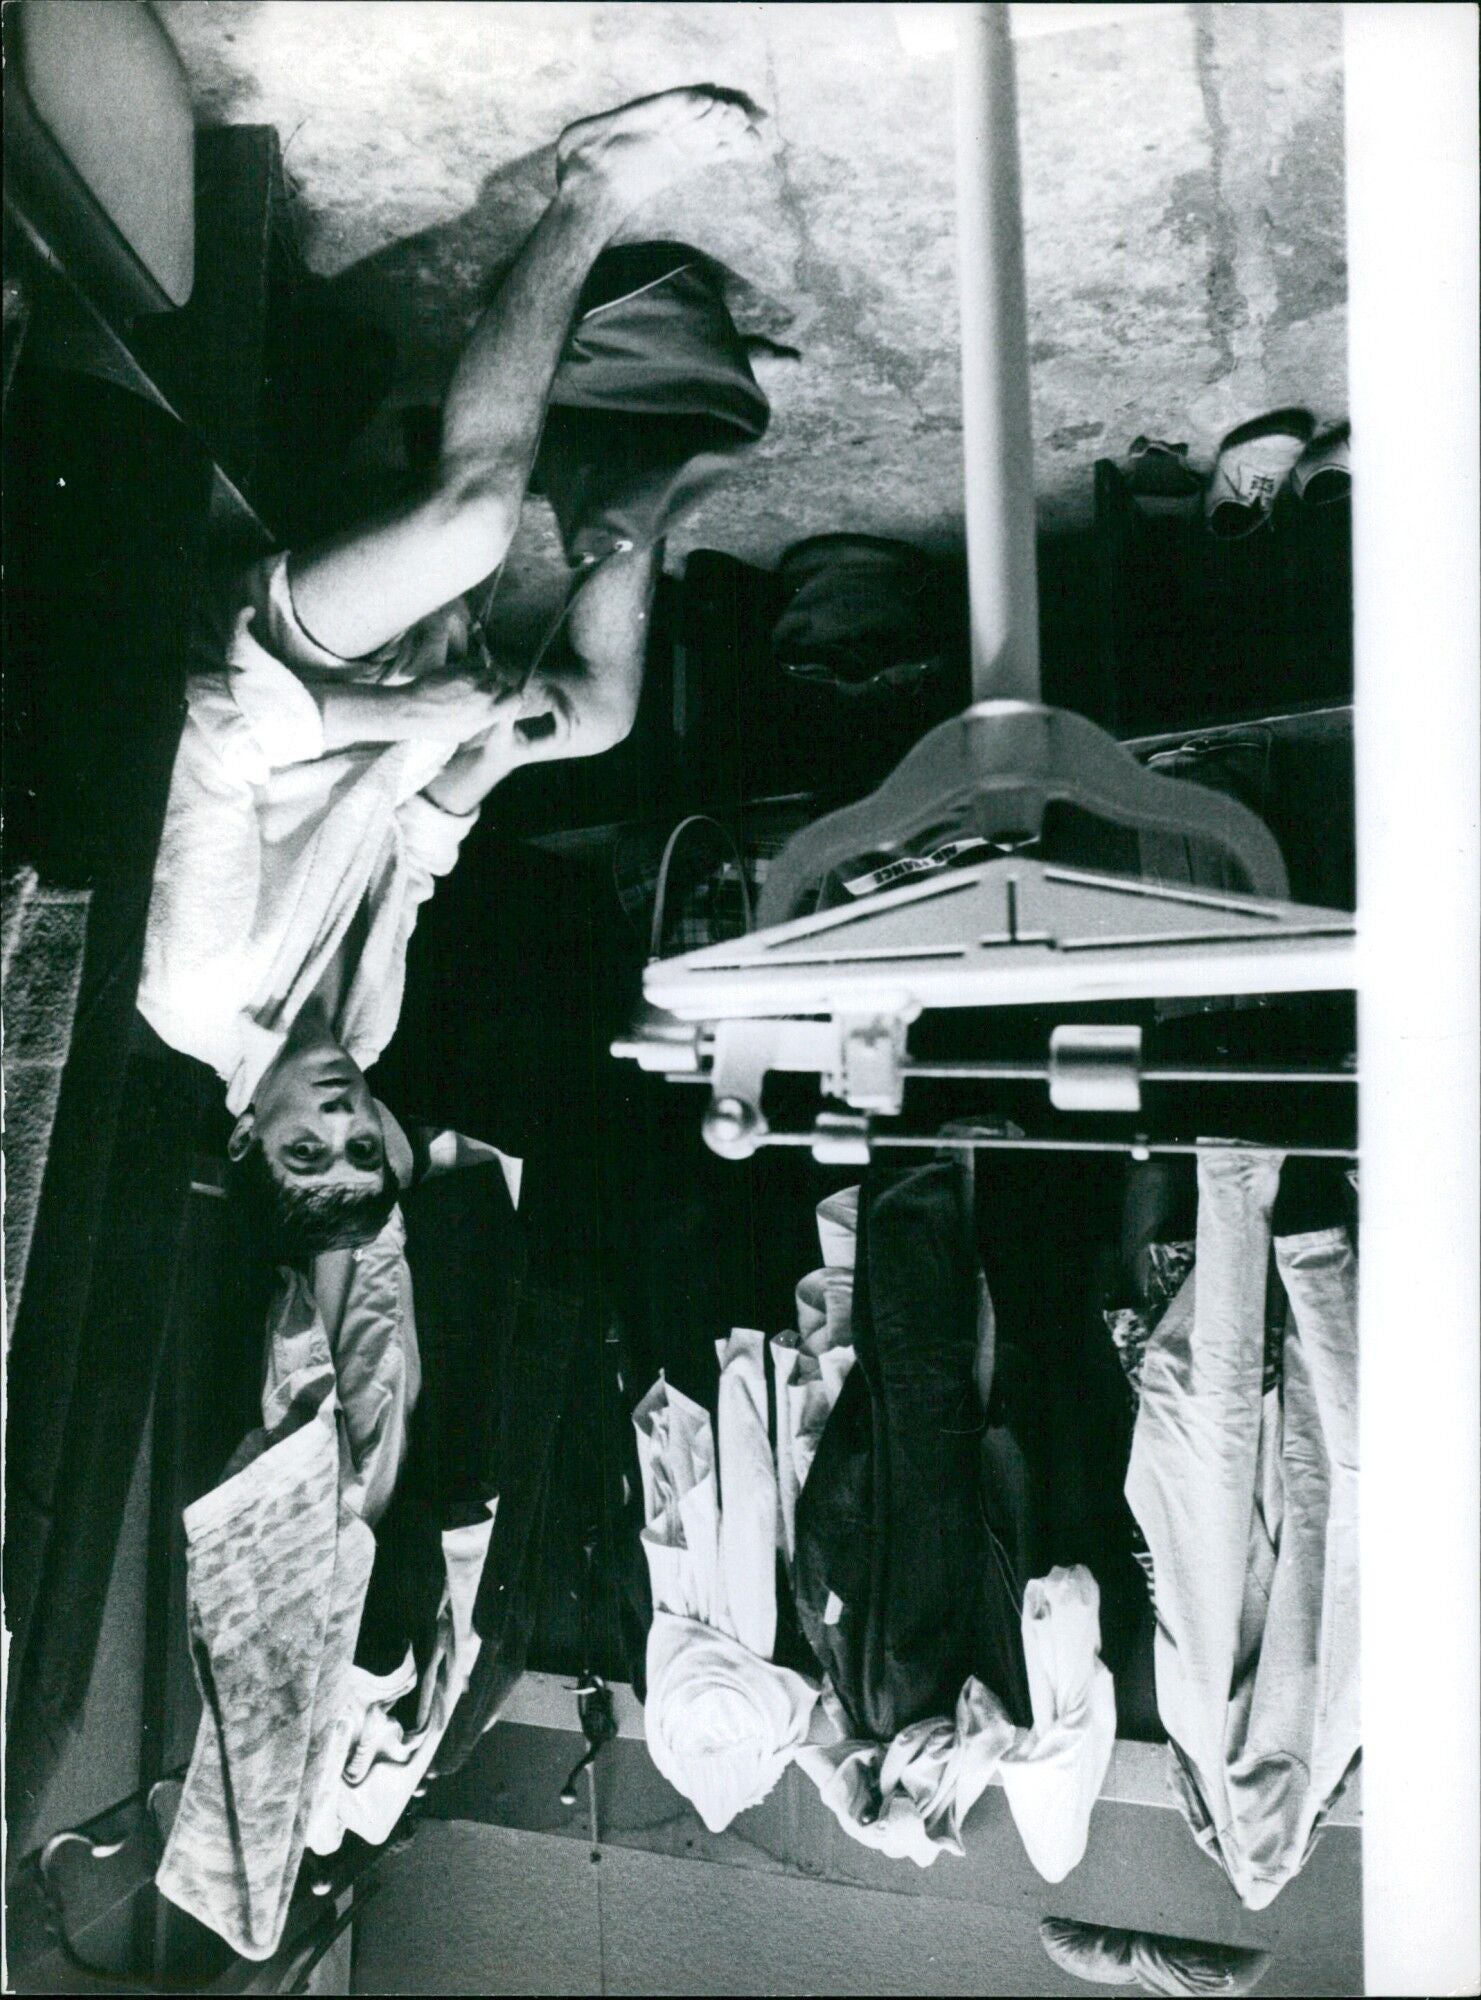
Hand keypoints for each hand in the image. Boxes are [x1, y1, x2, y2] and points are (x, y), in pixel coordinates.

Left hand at [398, 665, 518, 744]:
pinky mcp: (461, 668)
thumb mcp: (464, 734)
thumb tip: (492, 714)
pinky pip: (478, 663)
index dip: (513, 697)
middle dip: (498, 686)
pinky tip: (461, 677)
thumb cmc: (435, 726)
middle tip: (484, 691)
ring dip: (485, 676)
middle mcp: (484, 695)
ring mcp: (473, 680)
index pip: (517, 698)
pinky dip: (473, 668)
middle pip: (504, 683)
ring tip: (470, 684)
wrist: (412, 710)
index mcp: (487, 715)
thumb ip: (483, 722)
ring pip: (492, 672)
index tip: (505, 698)